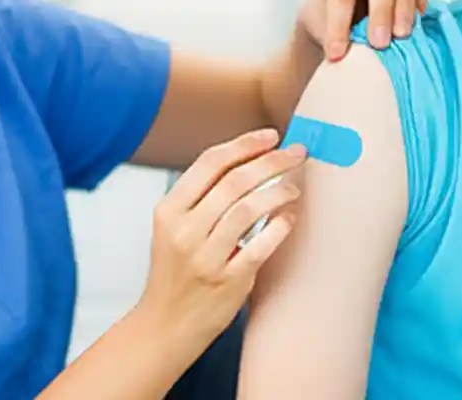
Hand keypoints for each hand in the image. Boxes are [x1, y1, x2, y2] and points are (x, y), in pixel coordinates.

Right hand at [136, 128, 303, 346]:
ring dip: (278, 191)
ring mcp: (205, 257)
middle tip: (296, 153)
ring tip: (294, 186)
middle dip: (271, 161)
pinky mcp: (227, 281)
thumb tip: (248, 161)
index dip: (244, 144)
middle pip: (234, 180)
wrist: (165, 324)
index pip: (209, 163)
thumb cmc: (176, 272)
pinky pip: (261, 245)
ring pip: (249, 208)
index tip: (271, 136)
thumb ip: (202, 197)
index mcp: (168, 210)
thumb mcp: (173, 228)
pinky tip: (288, 218)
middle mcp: (184, 231)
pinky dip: (279, 226)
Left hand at [298, 0, 427, 61]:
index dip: (339, 23)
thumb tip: (346, 55)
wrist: (339, 16)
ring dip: (404, 6)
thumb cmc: (327, 17)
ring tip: (401, 36)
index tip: (338, 53)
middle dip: (381, 10)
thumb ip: (333, 35)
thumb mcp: (321, 26)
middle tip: (379, 43)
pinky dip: (418, 0)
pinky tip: (415, 22)